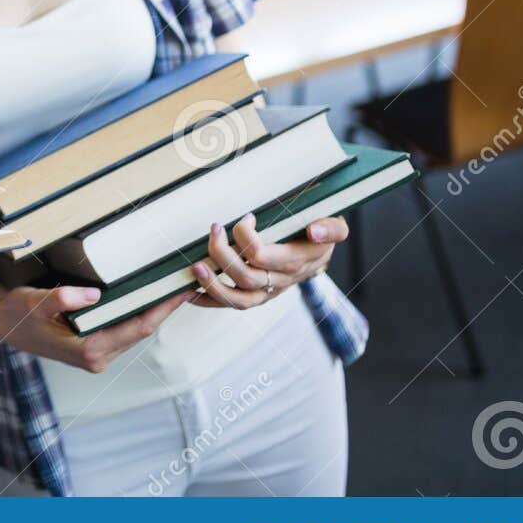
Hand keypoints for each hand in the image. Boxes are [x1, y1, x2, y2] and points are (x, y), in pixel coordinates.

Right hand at [0, 284, 192, 372]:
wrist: (1, 323)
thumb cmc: (18, 313)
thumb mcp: (36, 302)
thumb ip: (63, 298)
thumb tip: (93, 294)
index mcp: (88, 350)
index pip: (138, 327)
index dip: (163, 309)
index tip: (182, 291)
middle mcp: (97, 357)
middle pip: (142, 330)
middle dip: (165, 308)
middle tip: (187, 282)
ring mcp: (96, 354)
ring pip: (135, 331)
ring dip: (154, 311)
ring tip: (174, 288)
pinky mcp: (93, 347)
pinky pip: (124, 330)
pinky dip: (139, 313)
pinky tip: (147, 298)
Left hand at [190, 213, 347, 308]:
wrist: (319, 253)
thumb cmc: (320, 233)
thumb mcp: (334, 226)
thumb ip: (331, 229)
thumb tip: (315, 231)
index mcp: (296, 262)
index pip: (261, 256)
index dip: (245, 235)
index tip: (246, 217)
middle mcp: (280, 282)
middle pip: (245, 276)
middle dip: (222, 253)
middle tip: (214, 229)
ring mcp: (266, 293)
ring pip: (237, 299)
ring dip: (212, 284)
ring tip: (195, 267)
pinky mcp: (254, 297)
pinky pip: (229, 305)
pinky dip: (207, 300)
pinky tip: (188, 292)